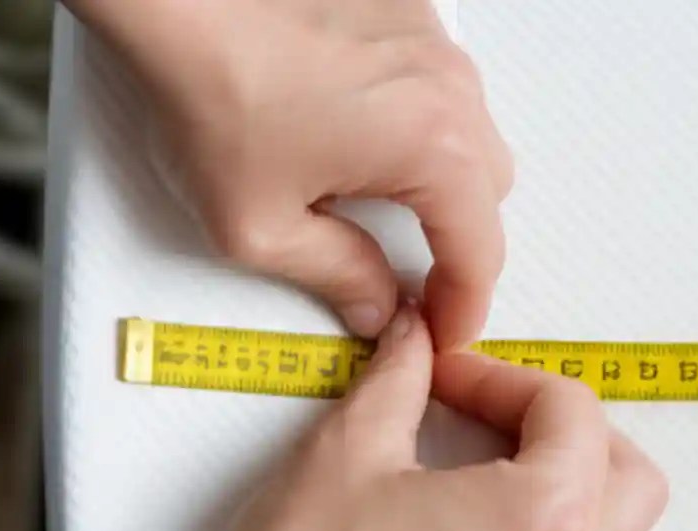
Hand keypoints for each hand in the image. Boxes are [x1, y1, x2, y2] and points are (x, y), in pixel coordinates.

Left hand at [68, 0, 511, 345]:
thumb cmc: (209, 86)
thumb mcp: (258, 224)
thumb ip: (336, 276)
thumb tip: (376, 304)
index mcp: (433, 149)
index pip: (478, 253)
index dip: (463, 308)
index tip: (445, 332)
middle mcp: (452, 90)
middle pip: (488, 194)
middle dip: (458, 243)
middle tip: (414, 277)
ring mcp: (434, 46)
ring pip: (471, 136)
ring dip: (440, 180)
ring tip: (375, 198)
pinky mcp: (408, 14)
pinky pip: (439, 88)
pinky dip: (417, 124)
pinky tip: (356, 131)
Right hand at [118, 304, 668, 530]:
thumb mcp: (350, 448)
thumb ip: (401, 375)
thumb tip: (418, 338)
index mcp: (542, 520)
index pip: (571, 411)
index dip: (503, 375)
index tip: (450, 374)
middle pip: (627, 470)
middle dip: (568, 420)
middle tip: (495, 404)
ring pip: (613, 521)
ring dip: (569, 468)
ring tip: (490, 446)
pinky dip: (550, 515)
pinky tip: (476, 497)